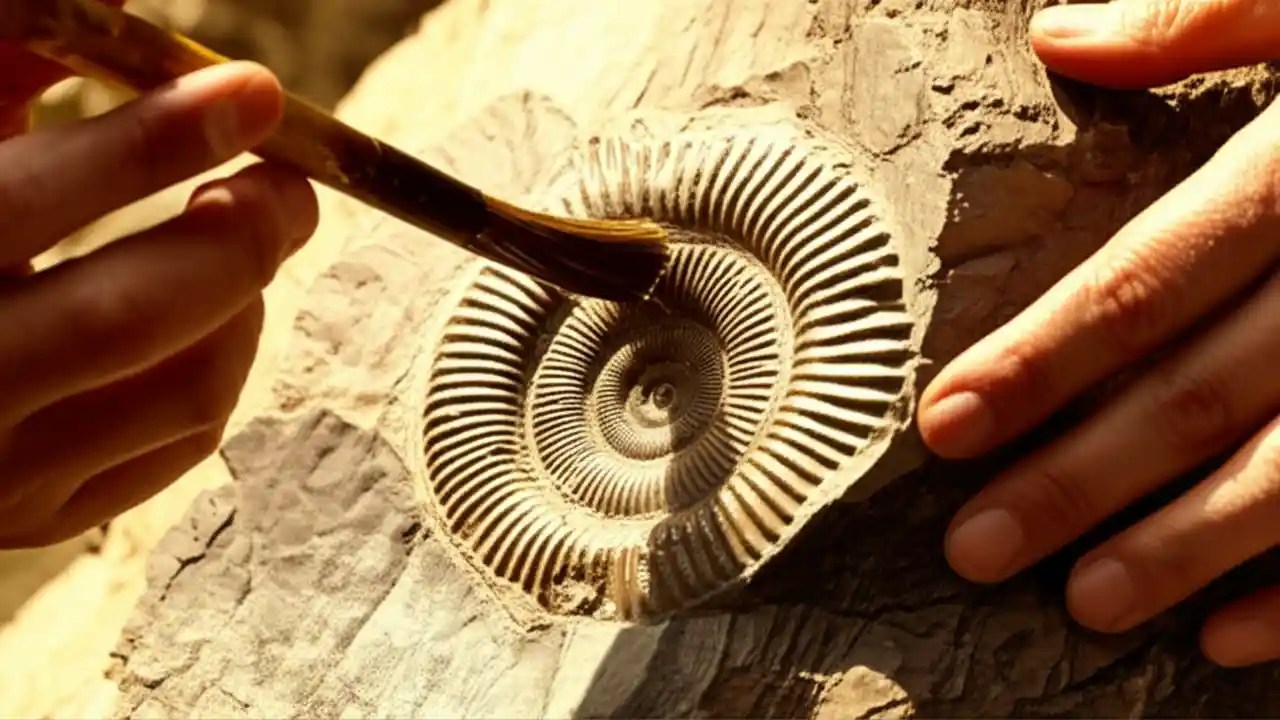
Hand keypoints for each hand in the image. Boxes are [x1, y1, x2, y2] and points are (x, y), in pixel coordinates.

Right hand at [0, 55, 317, 546]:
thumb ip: (10, 66)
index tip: (256, 93)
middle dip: (239, 236)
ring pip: (184, 391)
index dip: (153, 142)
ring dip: (243, 302)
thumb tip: (135, 18)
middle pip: (126, 316)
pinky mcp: (39, 514)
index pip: (25, 203)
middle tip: (289, 184)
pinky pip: (183, 440)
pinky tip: (209, 316)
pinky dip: (223, 364)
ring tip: (236, 240)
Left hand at [918, 0, 1279, 666]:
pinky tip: (1235, 637)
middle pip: (1207, 391)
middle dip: (1084, 477)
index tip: (944, 427)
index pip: (1149, 279)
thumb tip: (1062, 34)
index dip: (1041, 359)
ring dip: (1192, 549)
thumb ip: (1210, 14)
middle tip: (977, 549)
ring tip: (1089, 604)